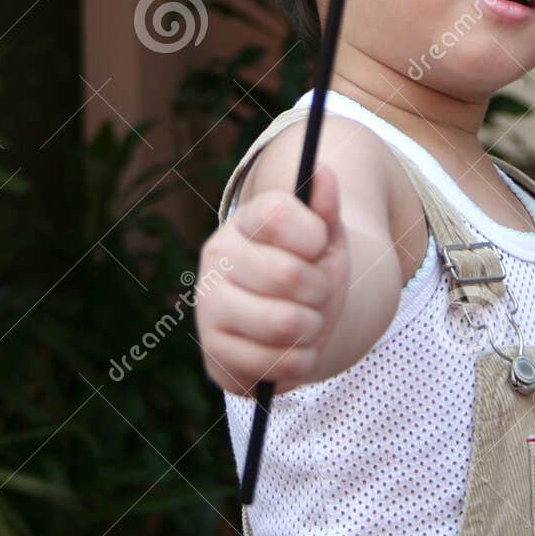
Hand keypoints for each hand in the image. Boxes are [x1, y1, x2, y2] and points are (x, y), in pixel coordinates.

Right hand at [196, 163, 349, 395]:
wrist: (296, 324)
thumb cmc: (310, 271)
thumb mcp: (325, 238)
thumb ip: (324, 208)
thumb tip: (323, 171)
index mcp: (243, 221)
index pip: (278, 213)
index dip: (312, 234)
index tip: (318, 245)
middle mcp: (216, 258)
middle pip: (287, 275)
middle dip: (320, 290)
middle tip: (316, 292)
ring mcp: (209, 306)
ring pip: (282, 323)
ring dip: (312, 328)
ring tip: (306, 322)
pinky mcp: (214, 353)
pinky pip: (275, 364)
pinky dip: (301, 361)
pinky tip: (293, 349)